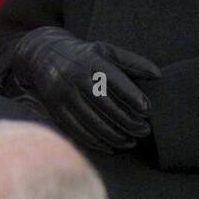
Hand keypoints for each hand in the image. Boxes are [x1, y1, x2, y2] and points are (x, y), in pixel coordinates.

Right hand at [12, 26, 160, 153]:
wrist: (41, 54)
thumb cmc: (83, 54)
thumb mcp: (105, 51)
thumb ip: (131, 62)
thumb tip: (157, 74)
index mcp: (91, 62)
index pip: (114, 81)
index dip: (132, 96)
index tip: (147, 110)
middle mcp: (76, 78)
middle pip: (105, 106)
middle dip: (127, 121)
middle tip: (144, 131)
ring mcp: (64, 95)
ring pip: (92, 121)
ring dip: (114, 135)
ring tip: (131, 142)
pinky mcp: (55, 109)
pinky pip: (76, 130)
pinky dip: (95, 142)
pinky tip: (110, 147)